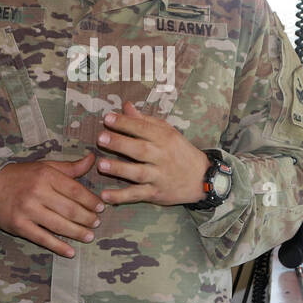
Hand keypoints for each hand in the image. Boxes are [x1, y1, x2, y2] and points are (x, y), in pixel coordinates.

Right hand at [0, 153, 105, 258]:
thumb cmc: (21, 176)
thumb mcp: (45, 166)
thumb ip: (70, 167)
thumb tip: (92, 159)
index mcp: (46, 175)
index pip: (75, 190)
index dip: (90, 200)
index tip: (101, 207)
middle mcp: (37, 192)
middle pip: (69, 209)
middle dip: (87, 218)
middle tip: (97, 223)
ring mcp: (28, 210)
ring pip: (59, 225)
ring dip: (77, 233)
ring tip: (89, 236)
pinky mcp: (19, 226)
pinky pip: (43, 238)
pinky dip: (58, 246)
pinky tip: (71, 251)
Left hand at [95, 101, 209, 206]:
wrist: (202, 178)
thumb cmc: (180, 152)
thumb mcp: (168, 132)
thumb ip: (145, 121)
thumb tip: (126, 106)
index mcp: (165, 138)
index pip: (144, 129)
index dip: (125, 123)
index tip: (107, 118)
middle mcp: (162, 157)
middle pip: (140, 150)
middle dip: (120, 144)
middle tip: (101, 138)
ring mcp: (159, 176)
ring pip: (138, 173)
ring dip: (119, 169)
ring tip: (101, 165)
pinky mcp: (156, 193)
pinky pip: (137, 195)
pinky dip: (121, 197)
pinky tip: (105, 195)